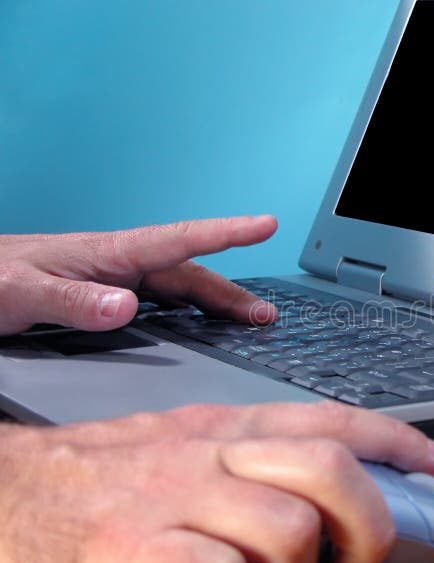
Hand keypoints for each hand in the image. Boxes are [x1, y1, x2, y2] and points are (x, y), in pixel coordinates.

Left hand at [0, 216, 278, 335]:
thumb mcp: (20, 293)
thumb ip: (72, 300)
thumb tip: (127, 306)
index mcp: (107, 254)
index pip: (177, 240)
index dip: (225, 232)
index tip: (265, 224)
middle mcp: (118, 262)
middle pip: (189, 271)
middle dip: (232, 290)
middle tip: (266, 315)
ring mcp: (114, 277)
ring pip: (179, 286)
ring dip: (216, 301)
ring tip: (247, 320)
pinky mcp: (106, 292)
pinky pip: (160, 298)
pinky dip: (189, 308)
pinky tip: (196, 323)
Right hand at [0, 401, 433, 562]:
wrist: (1, 500)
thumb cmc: (96, 482)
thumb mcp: (179, 451)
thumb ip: (245, 462)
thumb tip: (320, 497)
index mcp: (221, 428)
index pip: (326, 418)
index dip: (392, 438)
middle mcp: (206, 454)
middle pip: (328, 467)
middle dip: (367, 521)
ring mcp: (170, 502)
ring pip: (288, 530)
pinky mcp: (130, 556)